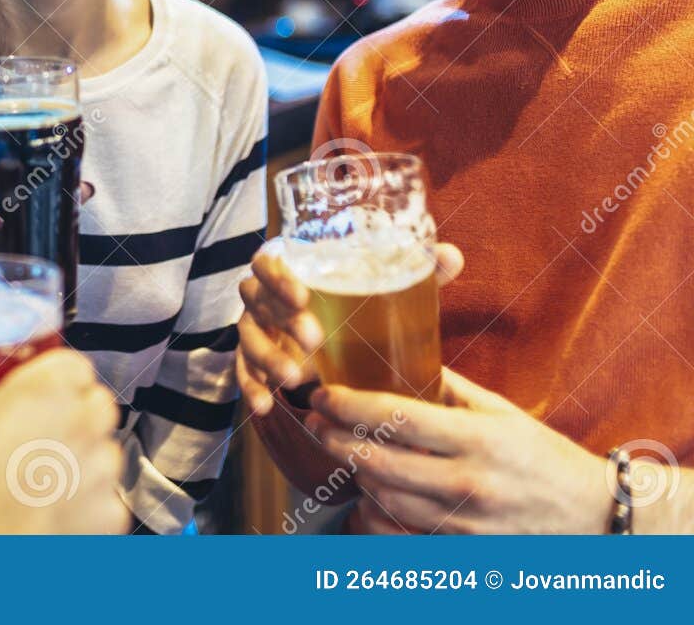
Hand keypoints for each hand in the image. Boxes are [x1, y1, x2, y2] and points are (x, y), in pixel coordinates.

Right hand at [0, 349, 125, 533]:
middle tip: (30, 428)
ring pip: (103, 453)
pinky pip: (105, 501)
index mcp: (46, 393)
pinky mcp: (106, 524)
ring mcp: (99, 481)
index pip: (73, 362)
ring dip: (77, 457)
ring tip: (35, 472)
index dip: (52, 372)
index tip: (31, 386)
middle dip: (69, 413)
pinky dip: (83, 504)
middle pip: (94, 404)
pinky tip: (46, 510)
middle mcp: (83, 432)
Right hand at [236, 241, 463, 416]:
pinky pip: (242, 372)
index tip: (303, 296)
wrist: (323, 337)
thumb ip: (413, 270)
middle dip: (283, 320)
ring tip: (297, 379)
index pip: (267, 262)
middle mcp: (264, 295)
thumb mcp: (380, 287)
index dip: (278, 276)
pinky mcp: (253, 360)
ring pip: (248, 338)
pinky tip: (266, 406)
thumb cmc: (354, 304)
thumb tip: (451, 256)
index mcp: (288, 270)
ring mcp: (255, 328)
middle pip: (258, 300)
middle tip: (315, 340)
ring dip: (269, 357)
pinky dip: (252, 388)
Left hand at [304, 367, 612, 533]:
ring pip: (383, 497)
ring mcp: (464, 521)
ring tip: (340, 451)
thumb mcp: (501, 411)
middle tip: (315, 423)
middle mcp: (468, 482)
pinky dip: (374, 513)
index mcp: (478, 438)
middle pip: (377, 461)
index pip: (395, 417)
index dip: (348, 405)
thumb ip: (449, 388)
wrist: (592, 515)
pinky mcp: (462, 548)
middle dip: (334, 439)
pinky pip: (400, 533)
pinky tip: (366, 494)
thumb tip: (400, 358)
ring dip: (353, 473)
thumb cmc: (542, 456)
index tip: (323, 394)